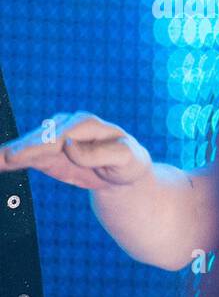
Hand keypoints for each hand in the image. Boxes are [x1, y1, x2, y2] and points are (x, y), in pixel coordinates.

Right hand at [0, 111, 153, 190]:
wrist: (123, 173)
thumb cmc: (128, 163)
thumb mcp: (125, 159)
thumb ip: (99, 153)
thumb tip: (69, 145)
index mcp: (87, 124)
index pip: (63, 134)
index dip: (46, 145)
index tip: (25, 156)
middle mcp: (66, 125)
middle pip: (40, 139)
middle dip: (21, 149)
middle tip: (4, 158)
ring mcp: (53, 138)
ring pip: (28, 147)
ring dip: (9, 153)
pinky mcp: (45, 152)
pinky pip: (24, 156)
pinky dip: (8, 159)